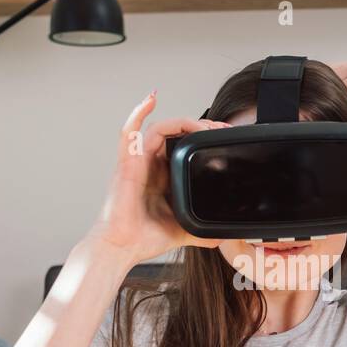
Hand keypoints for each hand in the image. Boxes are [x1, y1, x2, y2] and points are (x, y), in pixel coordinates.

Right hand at [91, 92, 227, 263]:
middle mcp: (149, 164)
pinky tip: (151, 99)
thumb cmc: (143, 238)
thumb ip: (201, 231)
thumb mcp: (182, 231)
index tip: (224, 138)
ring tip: (205, 125)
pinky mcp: (127, 164)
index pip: (183, 145)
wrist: (122, 248)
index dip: (203, 138)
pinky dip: (137, 112)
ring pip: (160, 129)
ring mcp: (137, 162)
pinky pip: (129, 132)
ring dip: (184, 122)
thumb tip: (222, 236)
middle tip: (222, 129)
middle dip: (201, 127)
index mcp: (162, 176)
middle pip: (176, 133)